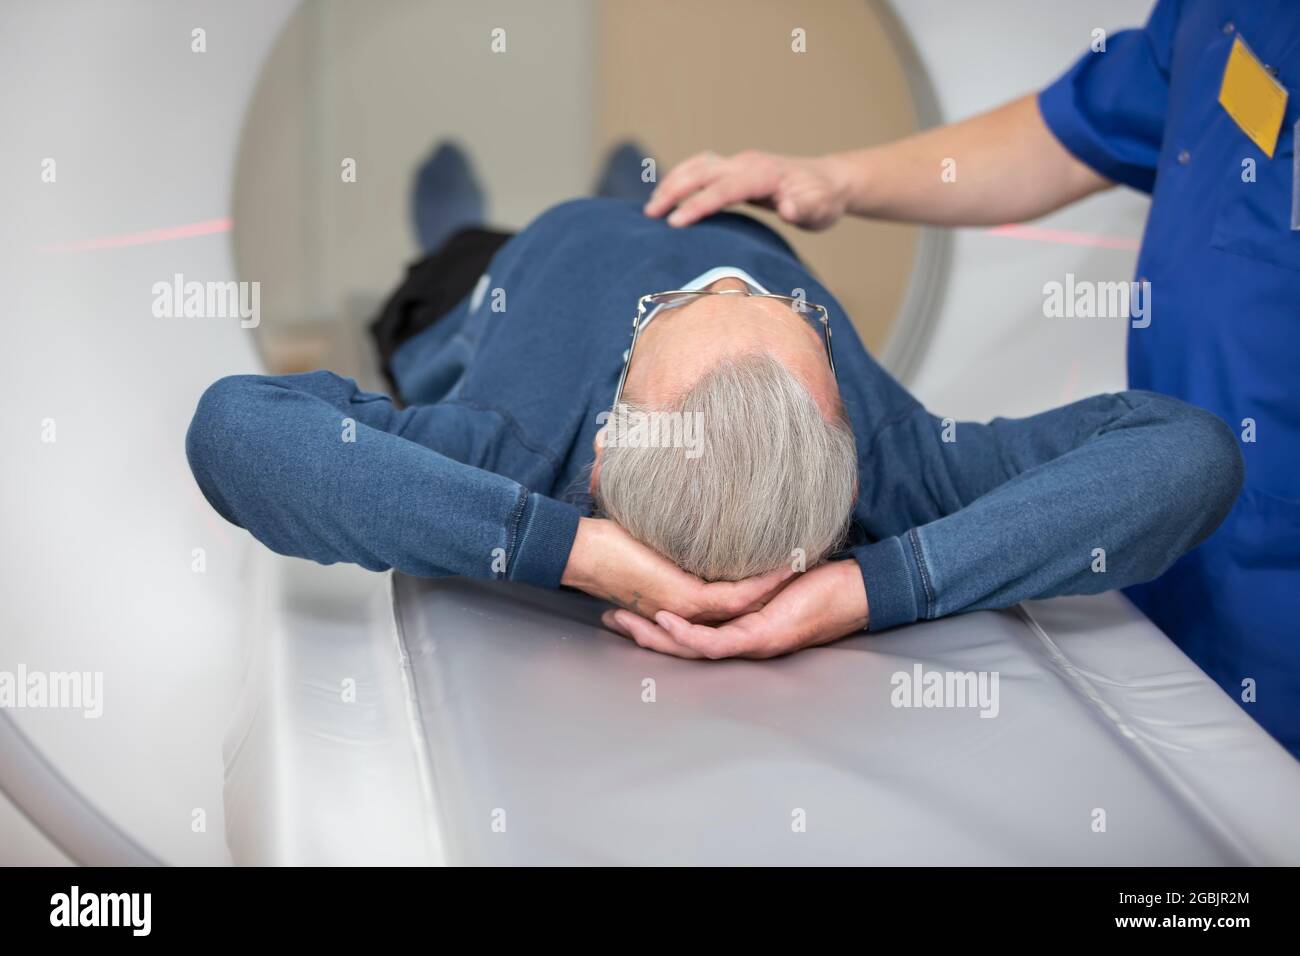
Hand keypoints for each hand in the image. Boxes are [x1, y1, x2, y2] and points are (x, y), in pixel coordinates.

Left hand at [562, 517, 793, 628]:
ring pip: (749, 605)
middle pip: (746, 609)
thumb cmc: (606, 546)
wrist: (581, 554)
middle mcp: (688, 613)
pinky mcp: (688, 598)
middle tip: (804, 568)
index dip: (758, 588)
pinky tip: (787, 566)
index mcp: (679, 604)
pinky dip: (765, 580)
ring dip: (779, 586)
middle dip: (777, 590)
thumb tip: (686, 522)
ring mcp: (689, 610)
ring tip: (804, 567)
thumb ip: (671, 548)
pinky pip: (738, 595)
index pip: (727, 603)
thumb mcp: (648, 550)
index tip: (782, 568)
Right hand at [601, 559, 867, 658]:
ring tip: (624, 620)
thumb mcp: (769, 569)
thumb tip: (715, 537)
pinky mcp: (762, 638)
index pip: (685, 631)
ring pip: (690, 648)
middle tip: (608, 618)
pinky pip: (716, 641)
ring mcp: (749, 644)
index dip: (652, 622)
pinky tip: (666, 618)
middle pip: (678, 646)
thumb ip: (740, 562)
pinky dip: (688, 633)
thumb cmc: (817, 578)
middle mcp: (739, 642)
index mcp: (738, 628)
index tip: (622, 603)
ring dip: (654, 635)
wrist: (856, 590)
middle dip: (641, 633)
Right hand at [643, 150, 852, 229]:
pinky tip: (668, 195)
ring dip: (672, 182)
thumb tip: (788, 207)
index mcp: (764, 174)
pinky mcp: (736, 169)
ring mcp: (740, 163)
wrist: (830, 181)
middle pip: (702, 171)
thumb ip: (806, 207)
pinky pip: (702, 169)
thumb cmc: (824, 199)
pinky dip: (681, 178)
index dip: (699, 205)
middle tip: (650, 215)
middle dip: (673, 190)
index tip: (675, 222)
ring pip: (697, 166)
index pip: (724, 189)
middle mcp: (747, 164)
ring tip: (651, 207)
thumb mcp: (822, 208)